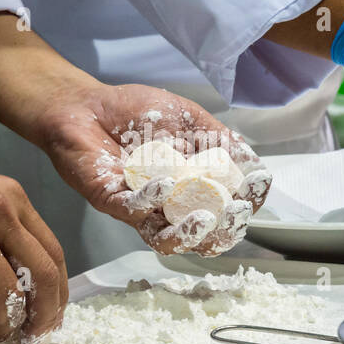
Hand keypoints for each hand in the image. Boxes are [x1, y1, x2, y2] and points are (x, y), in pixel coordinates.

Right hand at [0, 145, 67, 343]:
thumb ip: (2, 230)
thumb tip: (18, 280)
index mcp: (14, 200)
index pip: (53, 252)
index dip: (58, 291)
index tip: (51, 315)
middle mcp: (1, 214)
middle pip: (42, 275)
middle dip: (44, 315)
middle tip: (33, 337)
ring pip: (8, 294)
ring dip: (4, 325)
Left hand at [32, 82, 270, 255]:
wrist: (86, 104)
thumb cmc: (135, 113)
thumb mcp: (189, 119)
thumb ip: (220, 139)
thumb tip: (254, 163)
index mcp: (192, 188)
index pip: (226, 210)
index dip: (245, 206)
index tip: (257, 189)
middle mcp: (168, 206)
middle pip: (202, 237)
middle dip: (225, 231)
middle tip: (236, 213)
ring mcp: (139, 208)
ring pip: (167, 239)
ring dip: (190, 234)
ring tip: (206, 218)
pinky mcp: (109, 200)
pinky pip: (132, 211)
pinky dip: (151, 200)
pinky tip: (166, 183)